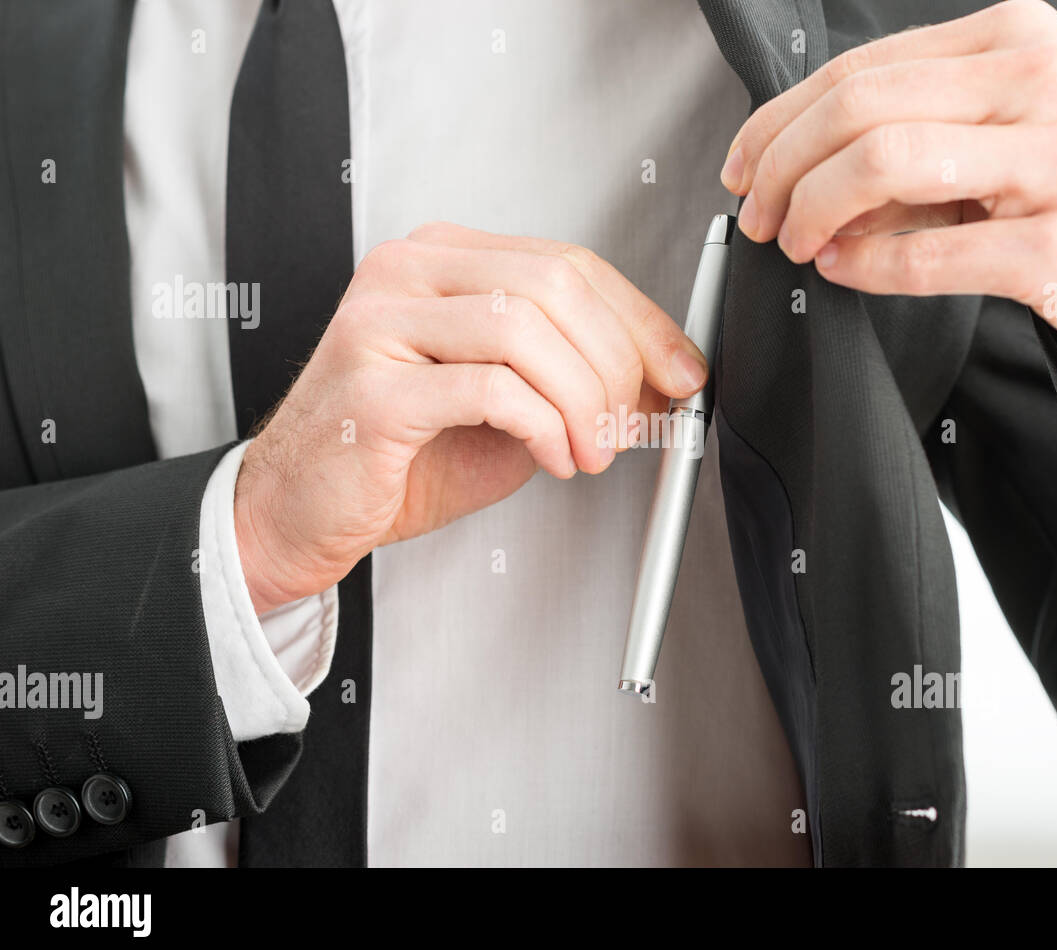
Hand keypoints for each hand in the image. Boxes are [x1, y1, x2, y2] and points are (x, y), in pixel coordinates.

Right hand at [234, 223, 707, 612]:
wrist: (301, 510)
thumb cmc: (400, 456)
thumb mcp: (508, 404)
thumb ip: (572, 375)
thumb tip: (662, 377)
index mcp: (442, 260)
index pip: (568, 263)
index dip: (640, 320)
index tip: (683, 370)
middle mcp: (406, 274)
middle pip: (555, 284)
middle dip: (617, 362)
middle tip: (631, 423)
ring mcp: (382, 322)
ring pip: (527, 327)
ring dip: (583, 400)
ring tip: (590, 450)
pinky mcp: (374, 386)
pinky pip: (492, 387)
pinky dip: (544, 427)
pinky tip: (552, 457)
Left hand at [720, 0, 1056, 411]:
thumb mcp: (1018, 127)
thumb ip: (920, 131)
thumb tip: (805, 169)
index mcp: (1014, 40)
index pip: (859, 68)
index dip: (778, 121)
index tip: (745, 164)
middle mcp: (1036, 84)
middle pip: (857, 108)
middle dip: (781, 167)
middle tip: (759, 214)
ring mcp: (1053, 163)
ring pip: (882, 162)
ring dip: (813, 209)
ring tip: (797, 241)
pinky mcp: (1056, 247)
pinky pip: (922, 255)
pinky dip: (862, 267)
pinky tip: (844, 270)